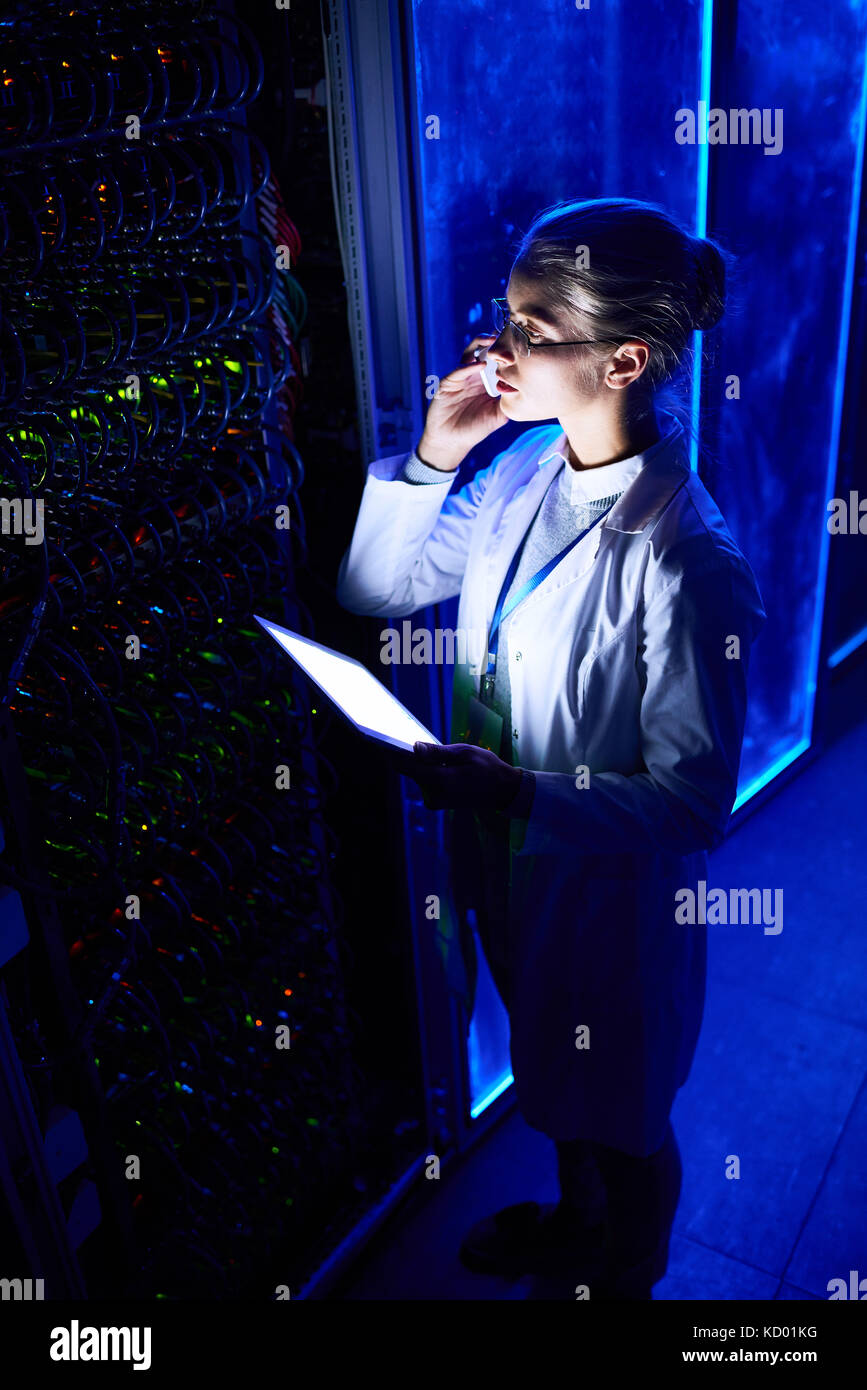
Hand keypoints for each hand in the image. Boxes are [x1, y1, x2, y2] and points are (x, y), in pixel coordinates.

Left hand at [383, 741, 521, 815]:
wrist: (503, 791)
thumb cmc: (487, 768)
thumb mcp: (465, 753)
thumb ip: (438, 752)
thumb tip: (415, 747)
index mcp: (440, 781)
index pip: (405, 765)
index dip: (390, 751)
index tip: (378, 737)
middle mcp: (433, 794)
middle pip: (409, 769)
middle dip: (407, 753)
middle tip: (404, 734)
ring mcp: (434, 800)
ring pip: (417, 774)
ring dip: (420, 762)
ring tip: (429, 749)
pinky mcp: (436, 801)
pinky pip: (424, 780)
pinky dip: (427, 770)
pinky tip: (437, 762)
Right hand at [417, 335, 509, 470]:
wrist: (451, 442)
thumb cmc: (474, 429)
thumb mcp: (497, 416)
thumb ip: (509, 404)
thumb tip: (528, 394)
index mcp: (484, 381)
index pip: (495, 360)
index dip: (504, 351)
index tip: (517, 343)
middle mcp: (472, 376)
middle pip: (482, 351)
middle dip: (492, 341)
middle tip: (505, 334)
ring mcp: (459, 378)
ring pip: (468, 355)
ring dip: (479, 346)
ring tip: (492, 341)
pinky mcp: (447, 384)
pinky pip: (458, 371)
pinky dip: (469, 367)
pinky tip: (480, 364)